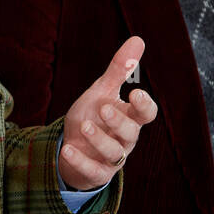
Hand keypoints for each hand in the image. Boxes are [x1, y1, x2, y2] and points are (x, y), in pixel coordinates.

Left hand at [59, 36, 156, 190]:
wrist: (74, 147)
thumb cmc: (94, 117)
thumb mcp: (102, 91)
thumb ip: (119, 69)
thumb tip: (138, 40)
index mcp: (129, 118)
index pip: (146, 114)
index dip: (144, 105)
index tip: (135, 93)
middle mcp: (124, 139)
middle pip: (131, 132)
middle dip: (118, 121)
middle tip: (104, 107)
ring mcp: (111, 159)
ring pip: (114, 154)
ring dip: (99, 140)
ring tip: (84, 126)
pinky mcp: (96, 173)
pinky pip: (92, 170)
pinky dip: (80, 160)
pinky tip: (67, 148)